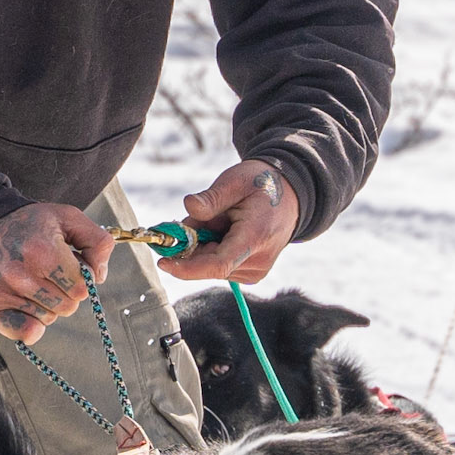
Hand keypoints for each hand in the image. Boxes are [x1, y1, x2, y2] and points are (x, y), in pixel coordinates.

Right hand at [0, 203, 112, 342]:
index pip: (82, 289)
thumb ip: (97, 242)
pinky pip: (25, 333)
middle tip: (49, 273)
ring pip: (48, 318)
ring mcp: (1, 292)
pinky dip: (30, 324)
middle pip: (67, 306)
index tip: (69, 265)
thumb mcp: (68, 218)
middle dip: (66, 292)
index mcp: (42, 250)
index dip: (82, 278)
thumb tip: (99, 277)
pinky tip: (24, 304)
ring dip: (47, 304)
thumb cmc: (30, 225)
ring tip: (32, 281)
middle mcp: (19, 273)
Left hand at [165, 160, 299, 284]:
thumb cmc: (261, 185)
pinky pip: (219, 266)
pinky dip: (212, 250)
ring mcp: (256, 270)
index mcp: (255, 236)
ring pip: (212, 266)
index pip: (218, 264)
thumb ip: (211, 197)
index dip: (187, 267)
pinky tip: (225, 231)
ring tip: (221, 220)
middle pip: (210, 265)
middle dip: (192, 246)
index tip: (163, 261)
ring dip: (203, 246)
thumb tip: (188, 207)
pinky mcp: (251, 273)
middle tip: (195, 218)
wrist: (291, 196)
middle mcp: (258, 260)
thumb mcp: (235, 181)